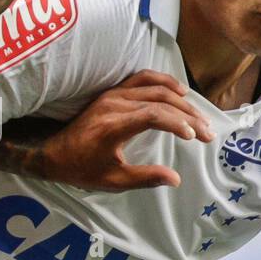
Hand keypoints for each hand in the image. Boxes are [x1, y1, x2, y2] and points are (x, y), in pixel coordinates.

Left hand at [41, 69, 213, 190]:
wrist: (53, 153)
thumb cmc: (81, 169)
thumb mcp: (112, 181)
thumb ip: (144, 178)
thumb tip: (176, 179)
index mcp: (113, 126)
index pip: (152, 115)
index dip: (177, 123)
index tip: (194, 136)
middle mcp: (114, 105)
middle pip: (159, 100)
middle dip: (188, 115)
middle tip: (207, 132)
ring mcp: (112, 95)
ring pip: (154, 87)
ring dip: (180, 98)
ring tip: (199, 114)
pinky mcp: (112, 92)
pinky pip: (141, 78)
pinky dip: (162, 82)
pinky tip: (178, 92)